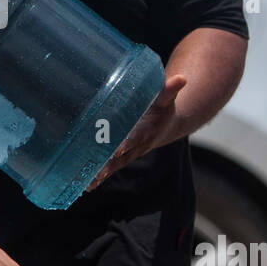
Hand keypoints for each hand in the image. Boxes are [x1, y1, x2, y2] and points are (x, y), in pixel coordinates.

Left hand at [86, 73, 187, 191]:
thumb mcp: (166, 98)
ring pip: (115, 166)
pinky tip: (85, 187)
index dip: (129, 144)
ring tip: (88, 183)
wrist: (165, 125)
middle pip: (123, 158)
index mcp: (147, 131)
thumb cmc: (163, 109)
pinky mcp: (121, 157)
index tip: (118, 149)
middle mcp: (137, 146)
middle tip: (98, 172)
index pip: (137, 138)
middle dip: (111, 165)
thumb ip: (169, 89)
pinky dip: (99, 178)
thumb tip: (181, 78)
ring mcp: (129, 154)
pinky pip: (110, 168)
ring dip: (102, 175)